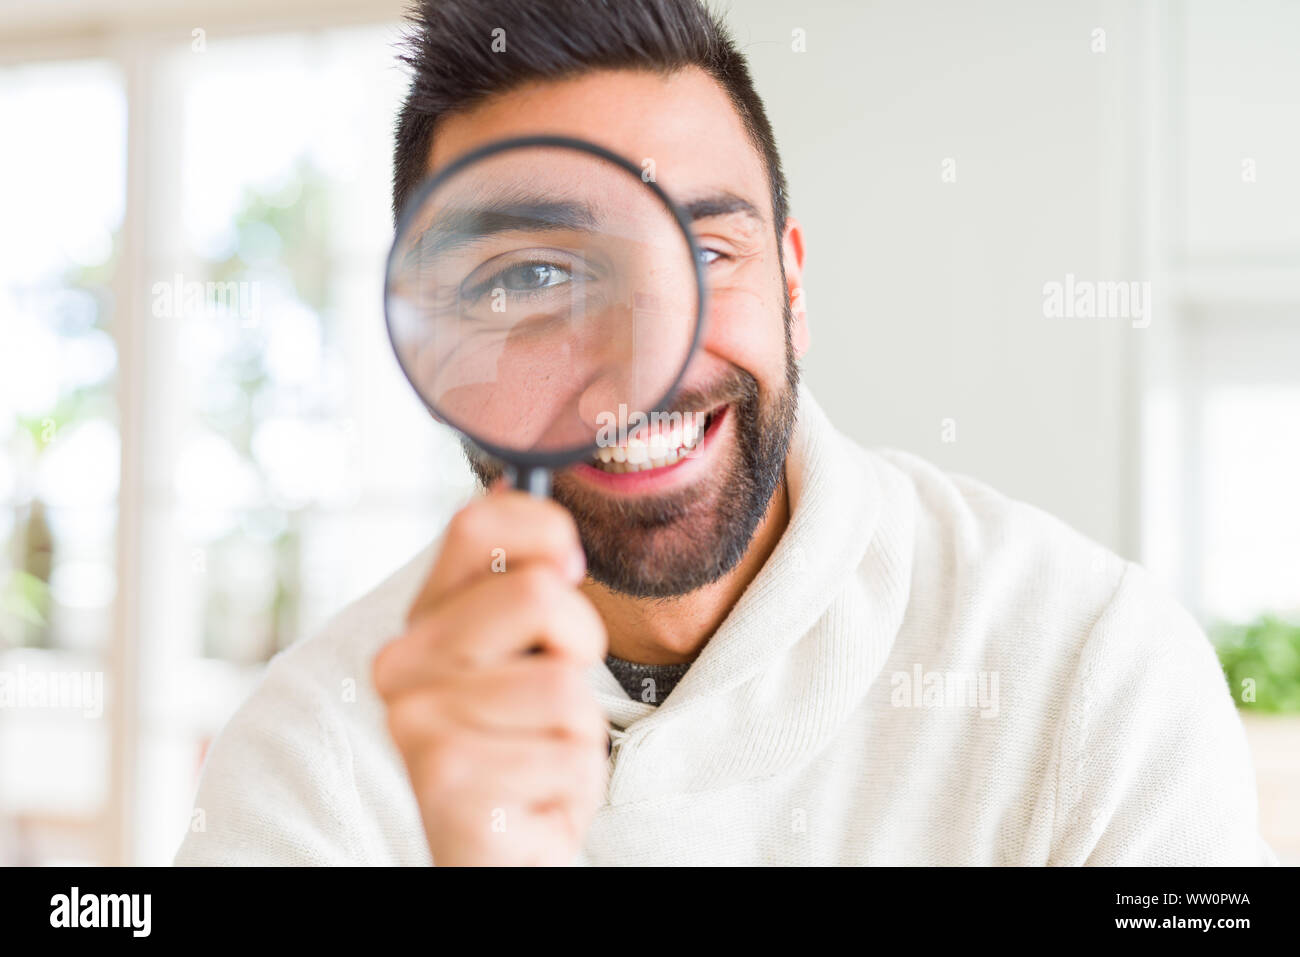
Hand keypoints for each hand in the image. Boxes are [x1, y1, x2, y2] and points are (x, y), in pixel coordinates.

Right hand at [373, 485, 608, 865]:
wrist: (498, 852)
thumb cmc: (519, 746)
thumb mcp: (522, 655)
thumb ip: (518, 580)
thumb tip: (522, 479)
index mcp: (421, 621)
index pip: (476, 523)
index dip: (544, 530)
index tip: (568, 570)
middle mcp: (401, 665)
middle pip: (538, 594)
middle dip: (579, 645)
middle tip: (557, 696)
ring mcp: (417, 724)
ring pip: (565, 686)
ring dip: (580, 732)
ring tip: (542, 756)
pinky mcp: (447, 784)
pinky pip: (569, 754)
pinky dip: (576, 783)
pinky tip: (536, 799)